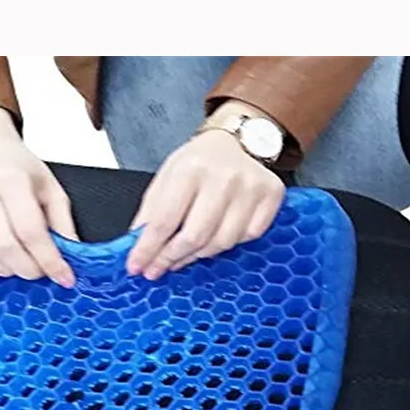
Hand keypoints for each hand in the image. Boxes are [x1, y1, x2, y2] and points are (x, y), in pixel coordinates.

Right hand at [0, 106, 76, 286]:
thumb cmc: (17, 169)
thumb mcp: (50, 187)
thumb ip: (63, 222)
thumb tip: (72, 255)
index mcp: (11, 179)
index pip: (30, 230)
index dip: (49, 260)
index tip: (63, 277)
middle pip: (2, 244)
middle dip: (26, 268)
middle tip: (37, 270)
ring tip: (13, 264)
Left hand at [126, 120, 285, 279]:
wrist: (239, 141)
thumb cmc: (200, 162)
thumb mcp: (166, 177)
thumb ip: (150, 213)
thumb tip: (138, 249)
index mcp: (190, 169)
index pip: (164, 221)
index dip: (148, 249)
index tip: (137, 267)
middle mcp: (223, 177)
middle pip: (194, 237)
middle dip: (171, 258)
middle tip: (158, 268)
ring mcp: (251, 187)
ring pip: (222, 243)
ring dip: (198, 255)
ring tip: (184, 252)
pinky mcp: (271, 196)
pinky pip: (247, 237)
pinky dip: (228, 243)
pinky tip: (216, 236)